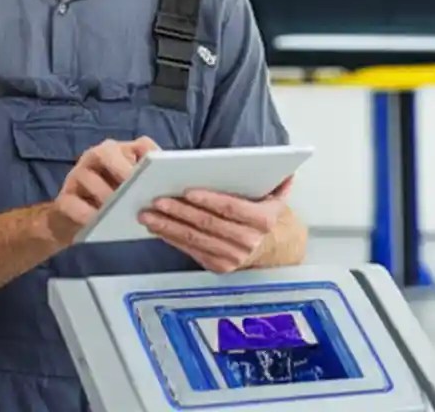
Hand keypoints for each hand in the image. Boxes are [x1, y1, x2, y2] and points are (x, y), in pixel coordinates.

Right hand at [47, 137, 159, 245]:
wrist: (76, 224)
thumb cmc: (114, 205)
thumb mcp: (133, 195)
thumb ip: (148, 189)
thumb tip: (170, 194)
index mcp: (121, 153)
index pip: (141, 145)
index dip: (153, 156)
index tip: (163, 174)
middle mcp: (97, 157)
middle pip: (108, 152)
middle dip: (123, 169)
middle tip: (137, 188)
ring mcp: (77, 175)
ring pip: (88, 177)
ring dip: (104, 194)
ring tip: (118, 211)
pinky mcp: (63, 198)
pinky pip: (72, 203)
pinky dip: (85, 212)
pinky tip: (96, 221)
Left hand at [139, 176, 293, 273]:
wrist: (276, 249)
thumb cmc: (268, 217)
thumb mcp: (277, 198)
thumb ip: (279, 182)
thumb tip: (286, 169)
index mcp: (263, 220)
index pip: (231, 208)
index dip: (209, 200)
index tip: (187, 192)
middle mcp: (247, 241)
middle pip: (207, 224)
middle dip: (179, 212)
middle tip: (157, 201)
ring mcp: (232, 256)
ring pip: (194, 239)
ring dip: (168, 226)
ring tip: (148, 214)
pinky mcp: (219, 266)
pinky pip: (190, 250)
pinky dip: (171, 238)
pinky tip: (157, 227)